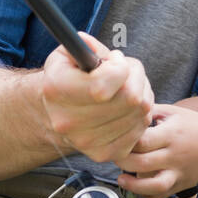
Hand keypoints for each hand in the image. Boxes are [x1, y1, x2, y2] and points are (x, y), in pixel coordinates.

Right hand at [40, 31, 154, 163]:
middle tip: (125, 73)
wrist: (59, 113)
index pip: (103, 85)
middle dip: (135, 79)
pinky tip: (125, 108)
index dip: (119, 67)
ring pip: (140, 112)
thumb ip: (85, 46)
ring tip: (124, 89)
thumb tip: (90, 44)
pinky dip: (139, 115)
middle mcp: (68, 121)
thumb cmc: (69, 77)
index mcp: (57, 90)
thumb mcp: (69, 54)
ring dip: (141, 95)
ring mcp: (87, 141)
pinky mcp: (104, 153)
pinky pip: (140, 129)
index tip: (115, 61)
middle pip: (130, 98)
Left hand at [116, 102, 197, 197]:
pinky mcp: (180, 186)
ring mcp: (177, 173)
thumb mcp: (176, 112)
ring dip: (132, 184)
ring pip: (152, 185)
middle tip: (114, 156)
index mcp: (171, 135)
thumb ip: (152, 112)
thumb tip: (128, 112)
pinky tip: (136, 186)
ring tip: (122, 178)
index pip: (141, 140)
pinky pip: (160, 196)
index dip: (124, 140)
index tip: (116, 137)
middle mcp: (173, 156)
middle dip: (122, 161)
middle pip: (140, 163)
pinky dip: (145, 195)